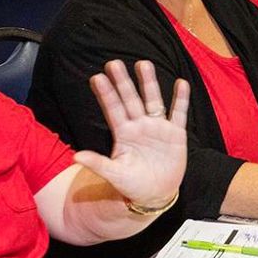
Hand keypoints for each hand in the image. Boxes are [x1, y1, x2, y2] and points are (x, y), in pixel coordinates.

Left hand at [75, 59, 190, 208]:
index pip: (113, 109)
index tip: (96, 77)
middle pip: (130, 99)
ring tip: (143, 64)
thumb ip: (98, 164)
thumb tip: (76, 156)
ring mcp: (158, 128)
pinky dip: (180, 100)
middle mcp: (139, 125)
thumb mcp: (115, 175)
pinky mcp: (176, 134)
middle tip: (113, 63)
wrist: (156, 194)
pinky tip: (181, 84)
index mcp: (123, 133)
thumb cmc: (132, 185)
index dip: (106, 94)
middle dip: (123, 82)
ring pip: (153, 100)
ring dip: (149, 83)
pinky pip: (179, 114)